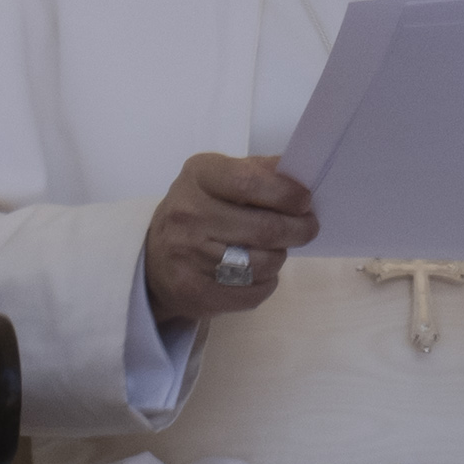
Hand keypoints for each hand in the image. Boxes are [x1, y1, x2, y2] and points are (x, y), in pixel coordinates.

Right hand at [145, 152, 317, 320]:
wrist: (155, 259)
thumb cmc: (199, 210)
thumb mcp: (219, 177)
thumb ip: (260, 171)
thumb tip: (301, 172)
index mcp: (198, 176)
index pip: (248, 182)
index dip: (285, 193)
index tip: (305, 201)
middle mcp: (188, 214)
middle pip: (264, 228)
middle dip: (297, 229)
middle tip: (308, 228)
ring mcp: (189, 256)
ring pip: (262, 263)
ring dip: (279, 257)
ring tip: (275, 249)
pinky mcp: (196, 292)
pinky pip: (253, 292)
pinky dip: (267, 283)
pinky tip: (259, 274)